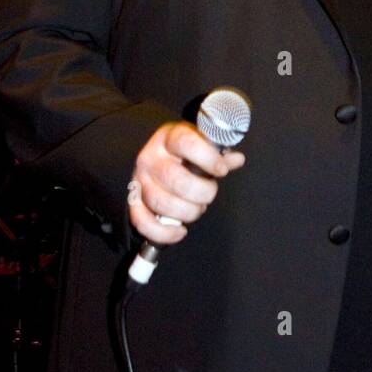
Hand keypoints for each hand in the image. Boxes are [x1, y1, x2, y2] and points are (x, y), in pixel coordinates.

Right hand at [129, 121, 245, 244]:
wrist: (158, 155)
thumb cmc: (185, 151)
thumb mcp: (202, 145)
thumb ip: (219, 154)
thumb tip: (237, 160)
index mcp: (169, 138)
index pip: (186, 144)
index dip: (208, 158)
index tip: (221, 170)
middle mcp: (150, 158)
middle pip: (174, 179)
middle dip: (200, 192)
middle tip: (209, 194)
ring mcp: (139, 180)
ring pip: (160, 202)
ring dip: (186, 212)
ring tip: (197, 209)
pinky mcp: (133, 201)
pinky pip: (142, 222)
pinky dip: (163, 232)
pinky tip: (180, 231)